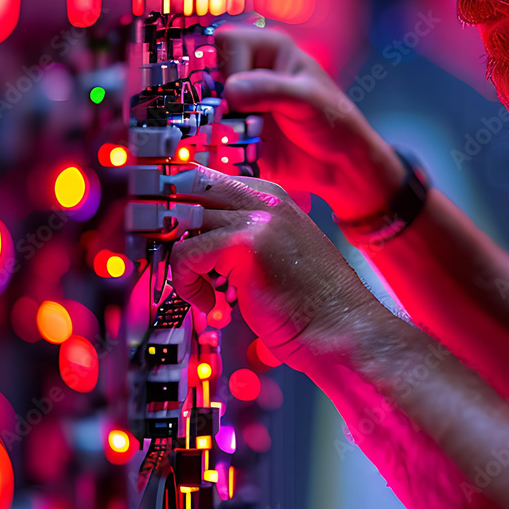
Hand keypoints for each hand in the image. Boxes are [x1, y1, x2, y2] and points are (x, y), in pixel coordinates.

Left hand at [170, 164, 375, 368]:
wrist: (343, 328)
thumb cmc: (308, 304)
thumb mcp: (271, 255)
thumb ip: (236, 234)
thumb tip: (185, 235)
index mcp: (271, 196)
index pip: (204, 180)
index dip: (177, 208)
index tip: (167, 239)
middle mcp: (266, 199)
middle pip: (189, 187)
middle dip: (166, 221)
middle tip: (167, 257)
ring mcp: (259, 217)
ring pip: (183, 219)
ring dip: (178, 259)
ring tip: (198, 288)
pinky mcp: (247, 244)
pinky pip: (186, 253)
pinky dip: (185, 283)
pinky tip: (210, 304)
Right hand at [215, 24, 405, 220]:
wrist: (340, 166)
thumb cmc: (334, 122)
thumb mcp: (308, 100)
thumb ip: (271, 89)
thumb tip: (231, 89)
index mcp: (267, 48)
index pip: (226, 43)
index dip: (229, 69)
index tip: (243, 98)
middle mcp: (247, 71)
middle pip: (205, 74)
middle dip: (217, 103)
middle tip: (242, 124)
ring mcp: (237, 102)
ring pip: (202, 108)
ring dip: (217, 128)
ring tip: (247, 142)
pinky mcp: (232, 131)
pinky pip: (208, 136)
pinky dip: (216, 148)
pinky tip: (240, 156)